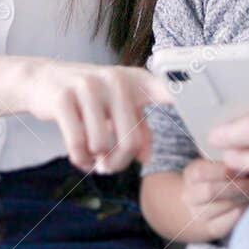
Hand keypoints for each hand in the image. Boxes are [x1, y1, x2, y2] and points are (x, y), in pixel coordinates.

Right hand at [14, 60, 173, 173]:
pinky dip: (80, 160)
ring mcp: (88, 86)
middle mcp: (116, 79)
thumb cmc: (90, 98)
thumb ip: (137, 128)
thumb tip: (147, 157)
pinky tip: (80, 159)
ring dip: (97, 162)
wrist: (43, 80)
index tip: (205, 113)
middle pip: (130, 140)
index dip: (187, 98)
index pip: (168, 89)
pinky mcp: (63, 98)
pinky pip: (78, 144)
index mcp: (137, 81)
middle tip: (110, 168)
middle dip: (119, 163)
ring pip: (102, 146)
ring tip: (92, 159)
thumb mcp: (117, 107)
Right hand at [180, 158, 248, 241]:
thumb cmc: (208, 182)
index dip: (226, 170)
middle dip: (239, 186)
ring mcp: (199, 215)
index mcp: (191, 175)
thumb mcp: (210, 168)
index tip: (247, 167)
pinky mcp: (211, 230)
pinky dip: (242, 214)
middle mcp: (190, 196)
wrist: (188, 209)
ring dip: (245, 199)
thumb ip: (228, 165)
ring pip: (222, 207)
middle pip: (212, 191)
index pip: (204, 172)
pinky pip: (227, 224)